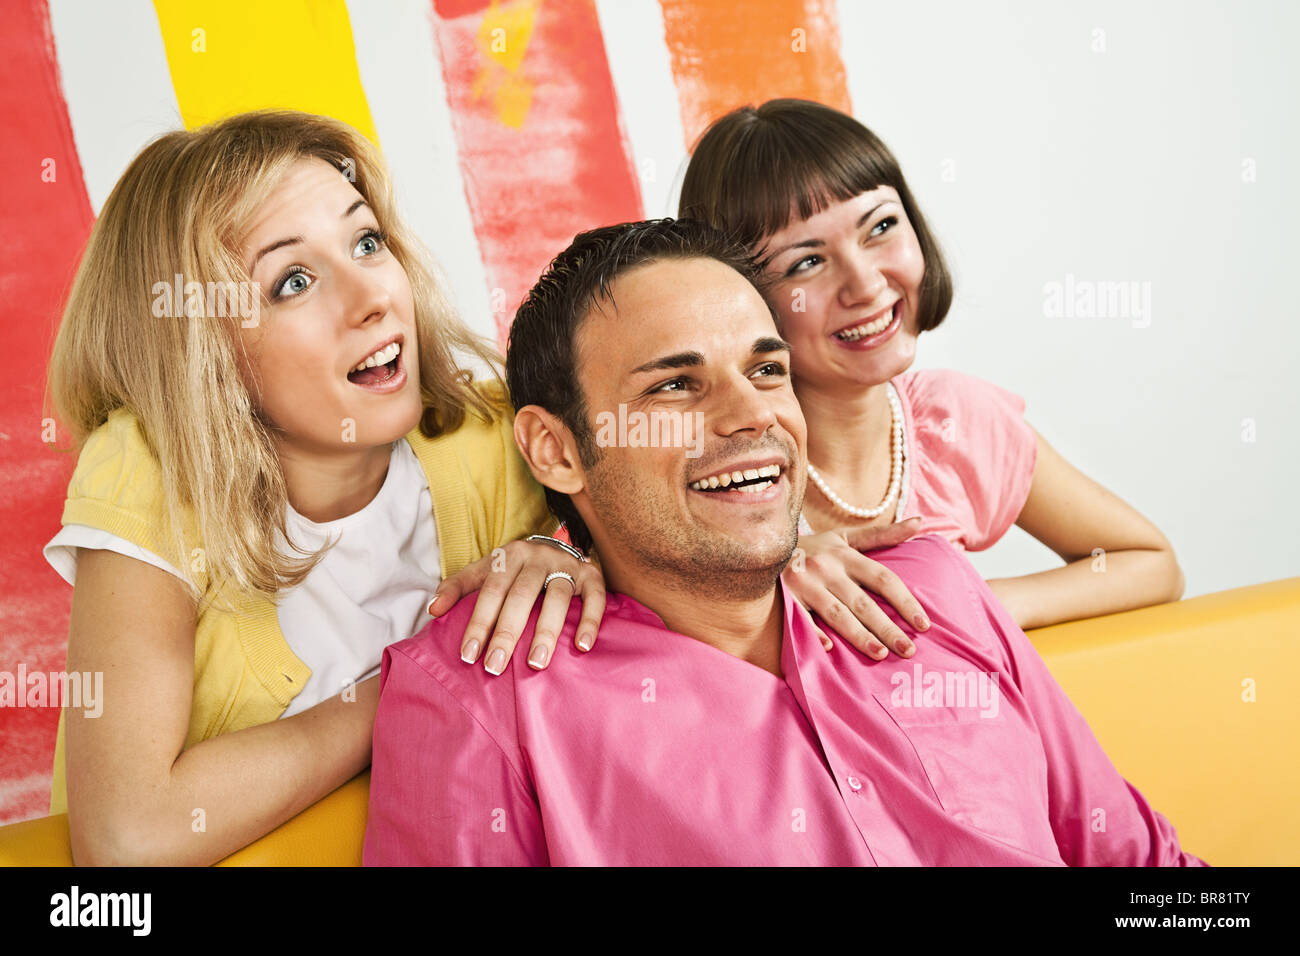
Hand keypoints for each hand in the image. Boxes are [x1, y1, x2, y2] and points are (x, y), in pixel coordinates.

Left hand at [428, 538, 605, 674]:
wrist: (557, 547)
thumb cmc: (514, 569)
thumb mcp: (484, 571)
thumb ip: (457, 588)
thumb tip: (433, 610)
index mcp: (509, 555)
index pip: (490, 590)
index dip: (479, 622)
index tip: (468, 656)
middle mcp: (538, 556)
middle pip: (521, 596)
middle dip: (507, 633)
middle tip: (495, 667)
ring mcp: (567, 564)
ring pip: (557, 596)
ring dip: (546, 631)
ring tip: (535, 663)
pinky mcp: (592, 575)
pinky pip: (594, 597)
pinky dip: (589, 621)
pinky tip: (581, 646)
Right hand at [782, 518, 930, 659]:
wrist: (763, 544)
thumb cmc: (815, 549)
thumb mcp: (846, 537)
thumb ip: (882, 535)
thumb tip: (920, 522)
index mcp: (845, 554)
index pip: (883, 579)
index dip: (905, 602)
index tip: (923, 624)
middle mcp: (826, 568)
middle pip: (863, 602)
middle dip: (888, 627)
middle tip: (909, 650)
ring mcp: (804, 583)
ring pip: (837, 614)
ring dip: (859, 635)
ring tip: (880, 654)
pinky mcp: (785, 597)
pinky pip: (801, 619)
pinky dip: (814, 632)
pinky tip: (830, 650)